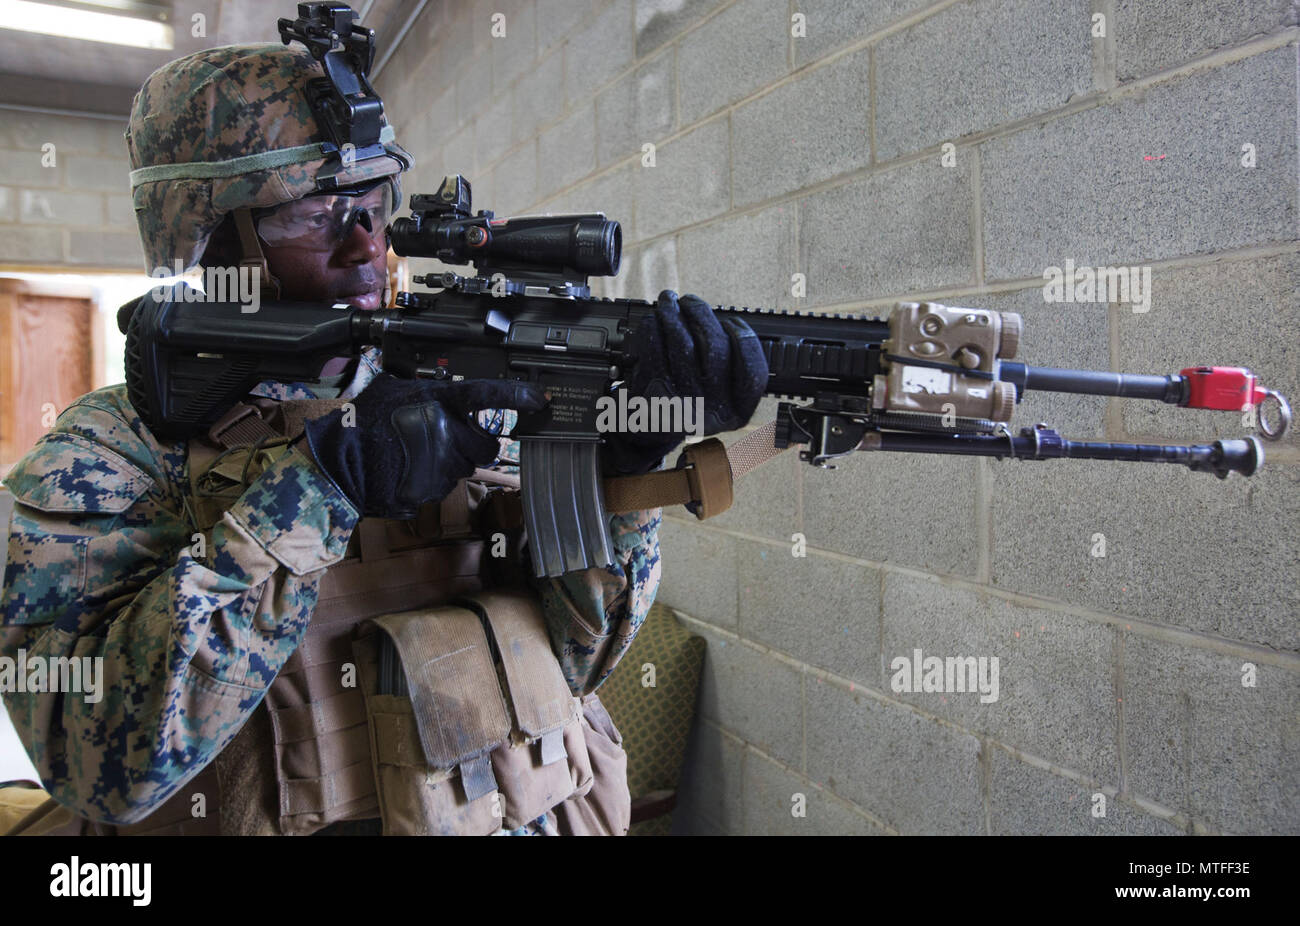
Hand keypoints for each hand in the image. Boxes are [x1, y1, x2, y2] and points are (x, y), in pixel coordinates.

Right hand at [304, 373, 546, 517]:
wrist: (342, 463)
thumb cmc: (364, 423)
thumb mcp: (395, 388)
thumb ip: (424, 388)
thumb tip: (437, 388)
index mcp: (441, 401)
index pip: (489, 395)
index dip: (519, 396)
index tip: (540, 399)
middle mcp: (449, 431)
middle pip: (485, 444)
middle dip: (473, 444)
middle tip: (446, 439)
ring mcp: (445, 464)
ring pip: (466, 466)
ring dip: (451, 461)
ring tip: (418, 454)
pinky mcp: (436, 489)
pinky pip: (446, 484)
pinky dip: (434, 479)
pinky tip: (411, 470)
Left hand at [603, 290, 768, 474]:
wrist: (653, 430)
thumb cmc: (690, 401)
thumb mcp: (721, 394)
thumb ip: (730, 363)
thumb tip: (716, 319)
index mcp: (738, 411)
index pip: (753, 373)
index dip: (745, 340)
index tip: (732, 322)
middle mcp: (714, 411)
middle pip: (716, 349)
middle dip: (702, 314)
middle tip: (690, 301)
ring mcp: (684, 404)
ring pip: (683, 345)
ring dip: (674, 314)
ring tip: (668, 301)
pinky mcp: (655, 396)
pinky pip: (656, 352)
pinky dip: (653, 329)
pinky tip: (654, 320)